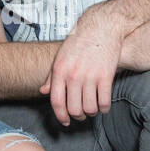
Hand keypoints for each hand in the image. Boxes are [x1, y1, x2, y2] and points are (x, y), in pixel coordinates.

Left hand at [39, 12, 123, 126]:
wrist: (100, 28)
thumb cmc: (79, 43)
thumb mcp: (60, 57)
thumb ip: (52, 76)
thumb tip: (43, 91)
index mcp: (60, 70)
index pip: (57, 101)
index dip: (61, 116)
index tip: (65, 121)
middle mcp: (73, 75)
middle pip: (74, 109)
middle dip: (77, 116)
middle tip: (81, 114)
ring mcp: (90, 76)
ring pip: (90, 108)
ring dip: (92, 112)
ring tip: (92, 107)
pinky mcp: (106, 76)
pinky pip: (104, 102)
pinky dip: (104, 108)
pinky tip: (103, 104)